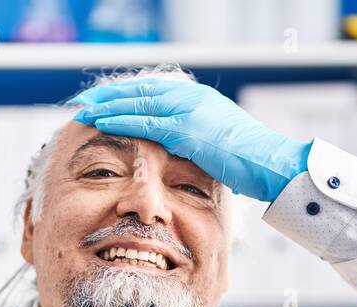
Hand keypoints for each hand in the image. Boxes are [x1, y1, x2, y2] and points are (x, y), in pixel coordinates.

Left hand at [68, 79, 310, 202]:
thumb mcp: (218, 146)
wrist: (271, 164)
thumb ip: (196, 143)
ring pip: (138, 102)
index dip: (127, 95)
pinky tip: (101, 120)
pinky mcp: (187, 127)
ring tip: (85, 108)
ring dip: (108, 104)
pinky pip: (145, 120)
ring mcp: (189, 110)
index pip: (155, 91)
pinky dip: (120, 118)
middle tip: (86, 100)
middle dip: (111, 95)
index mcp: (199, 100)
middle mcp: (192, 98)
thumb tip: (180, 153)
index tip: (106, 100)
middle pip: (142, 91)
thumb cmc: (250, 164)